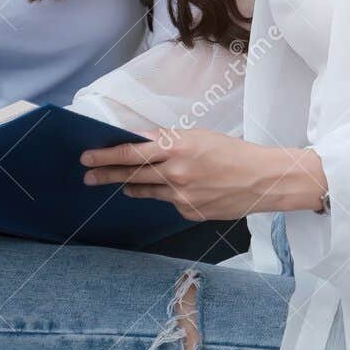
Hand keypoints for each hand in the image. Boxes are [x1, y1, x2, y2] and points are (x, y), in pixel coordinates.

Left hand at [79, 128, 327, 221]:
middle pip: (131, 174)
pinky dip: (168, 194)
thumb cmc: (231, 152)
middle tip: (87, 175)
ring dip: (131, 186)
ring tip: (121, 183)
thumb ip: (167, 141)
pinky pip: (169, 202)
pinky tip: (181, 188)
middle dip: (106, 174)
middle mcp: (175, 173)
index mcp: (177, 148)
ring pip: (146, 190)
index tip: (88, 156)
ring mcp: (181, 196)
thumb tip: (139, 142)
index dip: (106, 155)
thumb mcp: (197, 137)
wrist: (261, 180)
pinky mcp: (188, 212)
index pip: (132, 152)